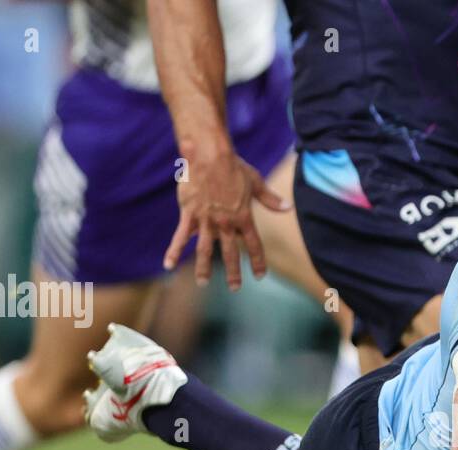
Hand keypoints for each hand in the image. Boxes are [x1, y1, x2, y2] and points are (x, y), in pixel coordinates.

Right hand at [163, 149, 290, 289]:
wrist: (210, 154)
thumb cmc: (234, 166)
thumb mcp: (255, 182)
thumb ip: (270, 199)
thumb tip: (288, 208)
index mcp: (244, 217)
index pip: (254, 245)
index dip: (258, 261)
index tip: (260, 275)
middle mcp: (226, 222)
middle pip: (231, 253)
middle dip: (233, 272)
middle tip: (234, 288)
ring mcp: (207, 220)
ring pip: (206, 250)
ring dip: (204, 269)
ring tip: (203, 284)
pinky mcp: (190, 214)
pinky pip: (181, 237)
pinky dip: (174, 251)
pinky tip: (168, 265)